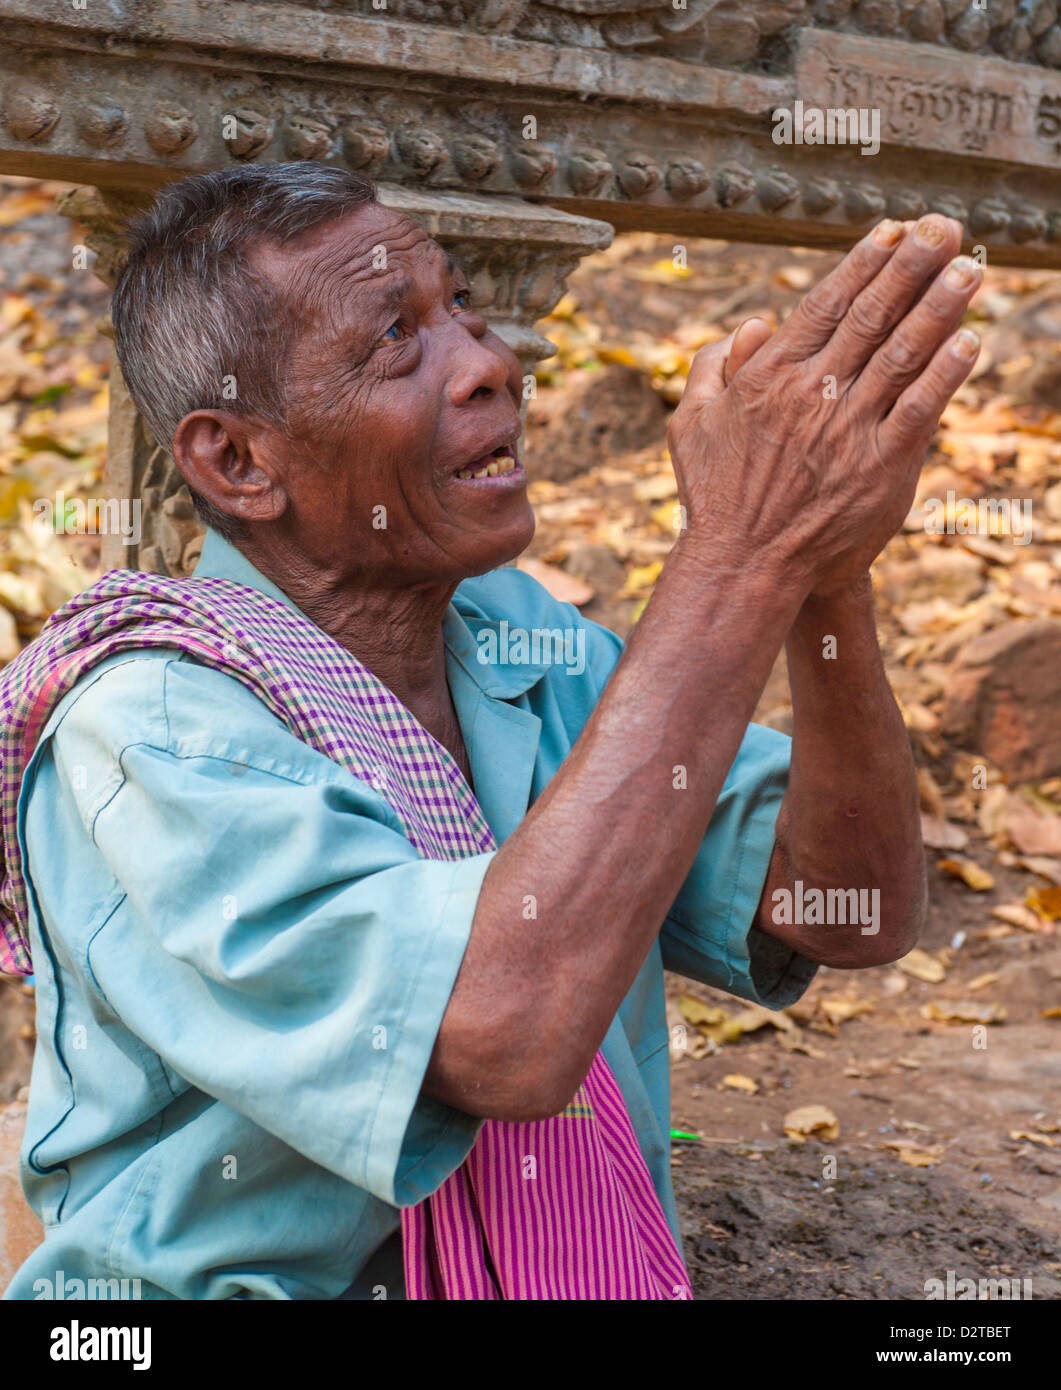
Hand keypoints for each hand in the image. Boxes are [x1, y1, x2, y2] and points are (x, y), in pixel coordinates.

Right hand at [667, 215, 980, 600]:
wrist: (744, 565)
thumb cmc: (715, 497)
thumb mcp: (689, 424)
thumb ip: (713, 367)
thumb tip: (753, 324)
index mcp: (769, 376)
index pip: (826, 304)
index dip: (865, 263)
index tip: (894, 230)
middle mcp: (813, 393)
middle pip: (873, 314)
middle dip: (912, 265)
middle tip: (945, 228)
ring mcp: (848, 430)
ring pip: (902, 353)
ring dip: (940, 306)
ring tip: (969, 269)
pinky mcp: (878, 468)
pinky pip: (918, 410)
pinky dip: (945, 374)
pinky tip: (970, 342)